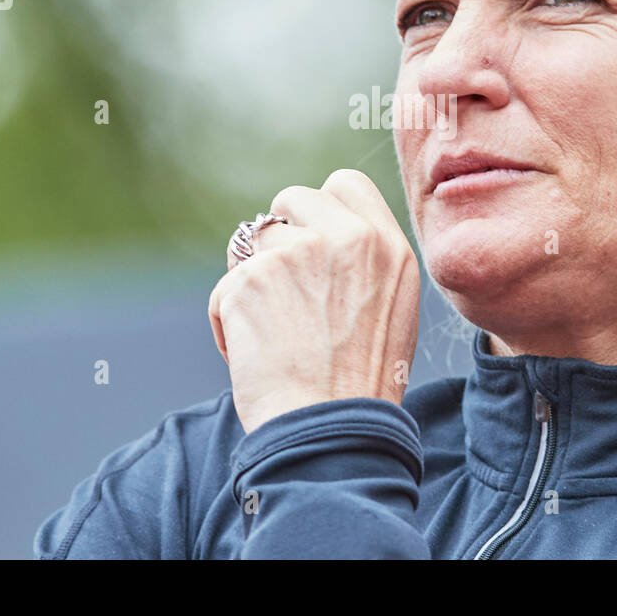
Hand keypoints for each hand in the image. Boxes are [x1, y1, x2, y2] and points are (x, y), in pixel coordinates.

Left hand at [207, 169, 420, 433]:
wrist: (330, 431)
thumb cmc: (360, 386)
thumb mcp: (391, 310)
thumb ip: (363, 262)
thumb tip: (321, 233)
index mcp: (388, 247)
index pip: (346, 184)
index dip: (321, 207)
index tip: (312, 239)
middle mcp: (346, 239)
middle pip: (292, 199)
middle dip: (280, 236)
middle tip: (284, 289)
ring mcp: (297, 253)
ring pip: (251, 242)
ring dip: (251, 279)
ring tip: (274, 334)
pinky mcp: (250, 278)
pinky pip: (225, 287)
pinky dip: (230, 322)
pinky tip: (255, 357)